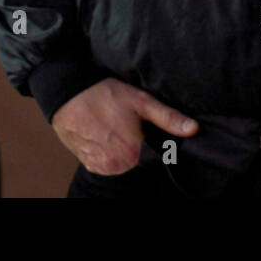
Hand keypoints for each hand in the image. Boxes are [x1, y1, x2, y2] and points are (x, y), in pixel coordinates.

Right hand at [51, 77, 197, 175]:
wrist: (67, 93)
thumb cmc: (104, 94)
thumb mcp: (140, 101)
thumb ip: (168, 118)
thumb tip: (193, 129)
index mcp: (132, 152)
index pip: (151, 155)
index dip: (147, 139)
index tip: (138, 126)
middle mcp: (115, 165)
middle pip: (135, 160)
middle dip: (133, 144)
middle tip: (123, 123)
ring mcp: (100, 166)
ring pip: (120, 163)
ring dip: (119, 150)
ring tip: (111, 127)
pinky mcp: (88, 164)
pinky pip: (105, 164)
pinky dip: (105, 152)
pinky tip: (101, 134)